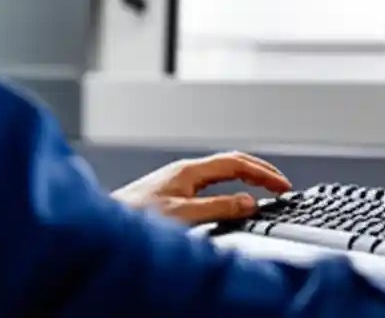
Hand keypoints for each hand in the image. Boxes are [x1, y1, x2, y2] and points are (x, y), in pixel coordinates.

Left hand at [111, 152, 292, 224]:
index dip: (264, 173)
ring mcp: (177, 180)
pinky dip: (231, 185)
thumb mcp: (182, 215)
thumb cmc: (133, 218)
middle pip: (232, 162)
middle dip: (260, 170)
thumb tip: (249, 202)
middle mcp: (184, 171)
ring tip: (265, 188)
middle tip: (281, 184)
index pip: (237, 163)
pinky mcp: (171, 192)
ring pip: (221, 170)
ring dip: (247, 176)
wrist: (101, 223)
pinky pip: (211, 181)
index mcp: (189, 170)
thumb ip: (218, 207)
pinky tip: (233, 197)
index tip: (283, 186)